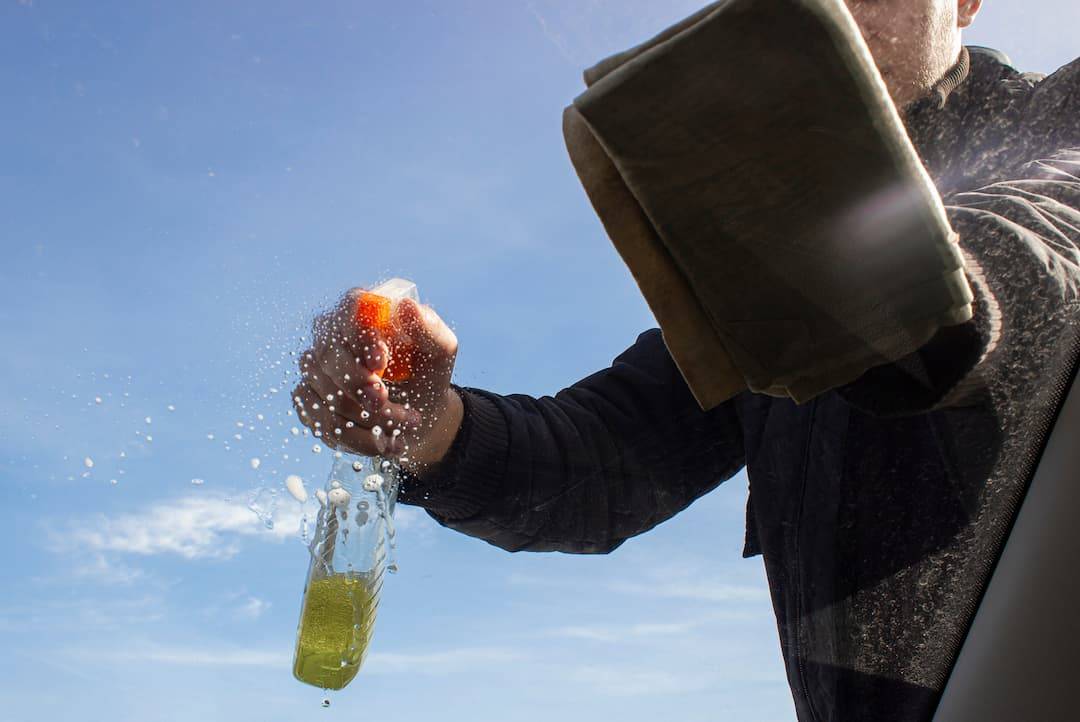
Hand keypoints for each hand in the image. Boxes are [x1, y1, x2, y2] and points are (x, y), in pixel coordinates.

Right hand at [292, 288, 463, 472]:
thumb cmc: (425, 373)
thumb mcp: (440, 351)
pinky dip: (358, 439)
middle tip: (388, 402)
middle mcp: (331, 337)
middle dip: (361, 387)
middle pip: (330, 356)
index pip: (348, 312)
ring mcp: (315, 370)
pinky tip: (385, 442)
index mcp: (361, 314)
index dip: (360, 338)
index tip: (380, 364)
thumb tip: (406, 306)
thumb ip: (429, 329)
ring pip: (328, 396)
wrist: (418, 413)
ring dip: (371, 419)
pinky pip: (322, 423)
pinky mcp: (308, 402)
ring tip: (405, 425)